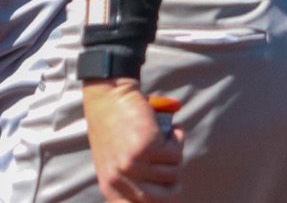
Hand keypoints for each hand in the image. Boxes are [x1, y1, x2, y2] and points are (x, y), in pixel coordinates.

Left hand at [81, 79, 182, 201]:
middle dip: (175, 182)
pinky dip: (178, 140)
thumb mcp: (117, 161)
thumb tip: (169, 195)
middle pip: (164, 199)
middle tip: (174, 164)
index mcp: (112, 188)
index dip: (162, 201)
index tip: (171, 191)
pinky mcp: (146, 149)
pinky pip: (176, 154)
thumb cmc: (116, 127)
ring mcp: (133, 166)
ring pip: (173, 173)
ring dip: (176, 155)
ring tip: (167, 139)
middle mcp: (121, 181)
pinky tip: (171, 128)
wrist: (108, 95)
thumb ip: (135, 181)